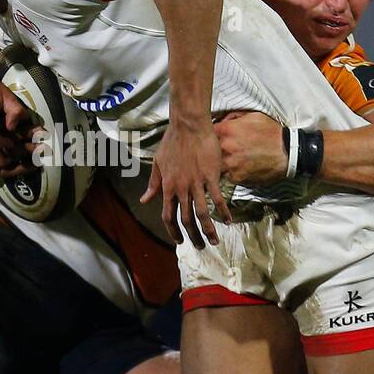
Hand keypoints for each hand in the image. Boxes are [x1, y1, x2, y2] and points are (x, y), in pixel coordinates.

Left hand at [142, 118, 230, 246]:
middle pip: (186, 219)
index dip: (173, 231)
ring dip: (208, 230)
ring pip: (202, 213)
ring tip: (214, 241)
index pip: (168, 215)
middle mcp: (181, 188)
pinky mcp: (211, 176)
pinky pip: (218, 198)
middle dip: (193, 236)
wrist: (188, 126)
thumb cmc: (172, 141)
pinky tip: (229, 221)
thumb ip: (153, 184)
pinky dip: (223, 211)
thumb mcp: (157, 163)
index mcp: (168, 186)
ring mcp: (197, 183)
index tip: (179, 240)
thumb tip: (145, 200)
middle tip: (200, 247)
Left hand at [215, 110, 286, 185]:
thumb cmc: (272, 133)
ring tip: (236, 160)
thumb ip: (234, 118)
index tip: (213, 137)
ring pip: (218, 164)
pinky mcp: (237, 177)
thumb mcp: (253, 116)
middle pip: (210, 150)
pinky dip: (233, 173)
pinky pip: (228, 176)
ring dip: (223, 163)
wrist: (287, 152)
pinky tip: (242, 167)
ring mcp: (230, 163)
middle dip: (216, 150)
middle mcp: (225, 147)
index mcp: (227, 130)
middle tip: (225, 150)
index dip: (210, 135)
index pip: (208, 132)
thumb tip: (223, 120)